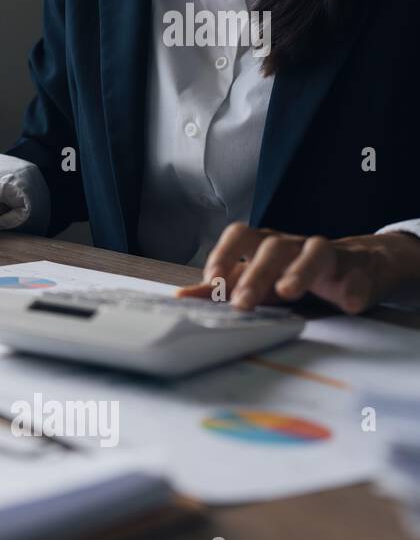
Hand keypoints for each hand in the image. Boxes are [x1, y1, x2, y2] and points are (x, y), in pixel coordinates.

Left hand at [177, 223, 419, 312]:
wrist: (353, 265)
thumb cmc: (292, 273)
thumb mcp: (255, 280)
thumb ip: (221, 287)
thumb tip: (181, 296)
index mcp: (265, 245)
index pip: (240, 236)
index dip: (224, 253)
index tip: (210, 280)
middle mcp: (293, 245)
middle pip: (273, 246)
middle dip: (256, 273)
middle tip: (243, 301)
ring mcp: (327, 255)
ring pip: (315, 251)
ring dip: (300, 271)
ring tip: (289, 292)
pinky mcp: (358, 271)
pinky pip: (357, 276)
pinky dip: (353, 289)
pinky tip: (349, 303)